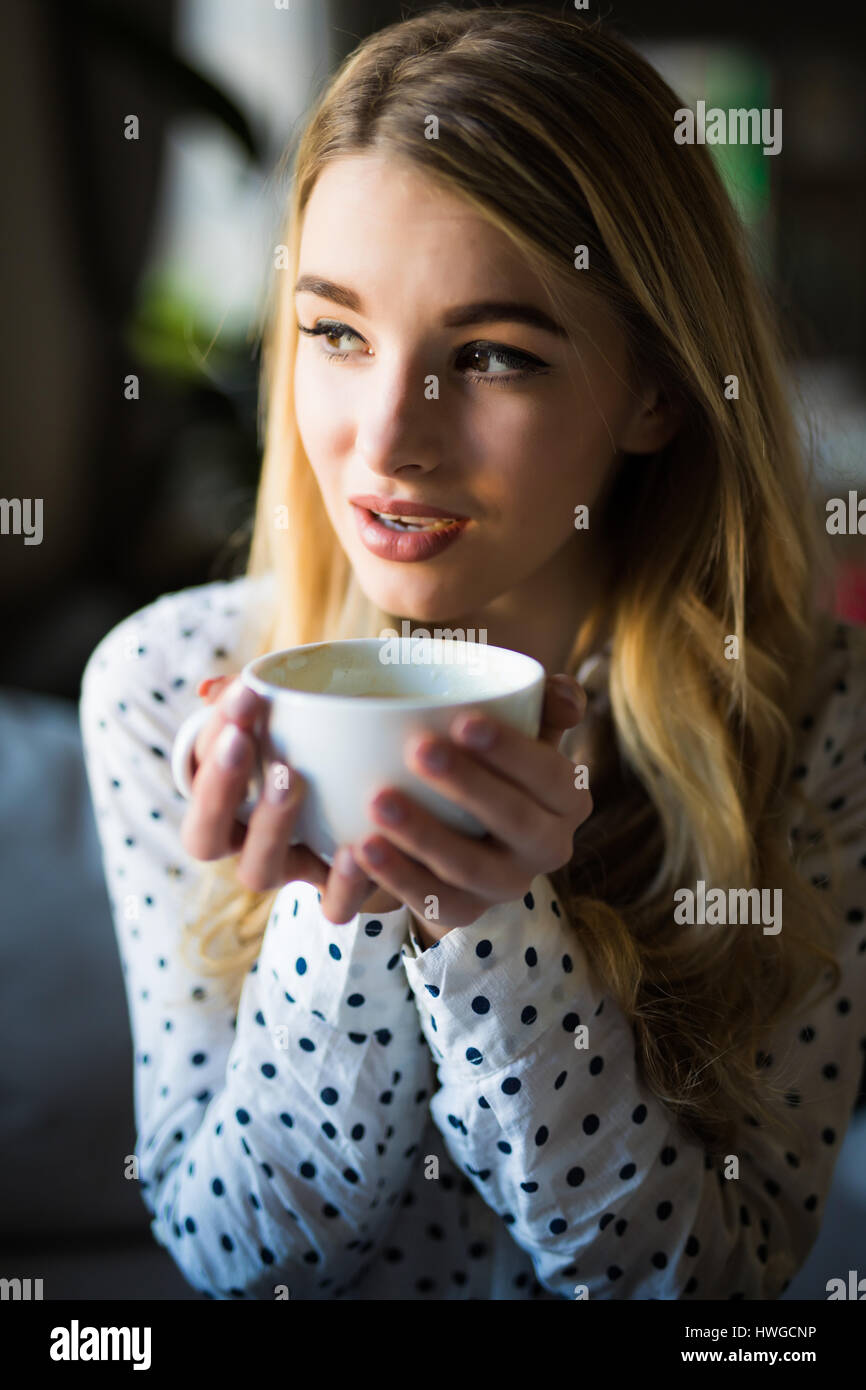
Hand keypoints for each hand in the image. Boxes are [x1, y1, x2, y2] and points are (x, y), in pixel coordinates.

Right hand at [180, 675, 401, 914]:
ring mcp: (288, 870)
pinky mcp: (335, 892)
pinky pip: (330, 905)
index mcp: (223, 803)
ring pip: (258, 870)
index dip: (212, 741)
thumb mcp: (287, 721)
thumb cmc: (316, 750)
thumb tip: (211, 690)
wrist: (377, 808)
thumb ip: (253, 703)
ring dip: (269, 825)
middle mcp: (244, 843)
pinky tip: (355, 847)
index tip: (243, 695)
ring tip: (291, 778)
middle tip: (242, 739)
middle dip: (218, 787)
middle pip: (205, 837)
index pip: (197, 779)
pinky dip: (341, 883)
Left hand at [332, 674, 591, 942]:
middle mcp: (549, 847)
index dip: (511, 750)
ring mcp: (509, 885)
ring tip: (377, 801)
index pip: (550, 774)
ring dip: (423, 835)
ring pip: (470, 867)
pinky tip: (361, 847)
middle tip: (417, 749)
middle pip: (514, 820)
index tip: (462, 721)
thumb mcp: (520, 725)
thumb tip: (559, 693)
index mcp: (568, 798)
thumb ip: (542, 702)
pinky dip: (397, 877)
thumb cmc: (490, 758)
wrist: (467, 826)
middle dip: (466, 785)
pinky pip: (434, 902)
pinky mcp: (466, 912)